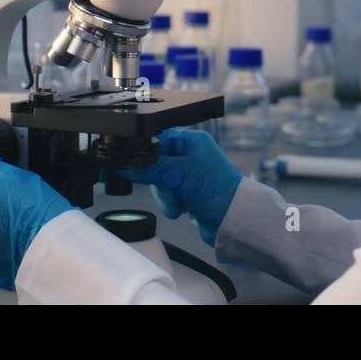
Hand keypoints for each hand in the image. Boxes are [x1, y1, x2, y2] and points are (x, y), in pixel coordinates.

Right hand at [116, 127, 242, 246]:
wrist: (234, 220)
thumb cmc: (219, 191)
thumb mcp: (180, 175)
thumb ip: (150, 169)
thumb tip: (126, 166)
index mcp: (192, 142)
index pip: (159, 139)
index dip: (146, 153)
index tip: (135, 164)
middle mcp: (191, 156)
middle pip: (156, 164)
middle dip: (160, 183)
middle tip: (169, 189)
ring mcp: (190, 175)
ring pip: (160, 183)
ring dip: (166, 197)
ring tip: (179, 203)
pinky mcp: (188, 193)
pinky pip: (167, 196)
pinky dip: (171, 204)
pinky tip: (182, 208)